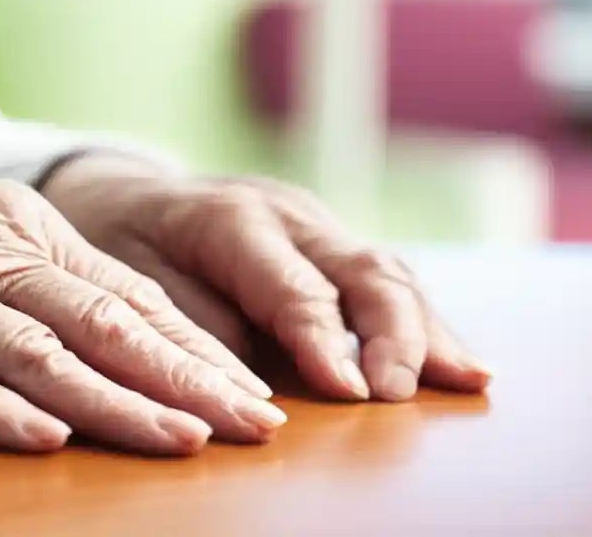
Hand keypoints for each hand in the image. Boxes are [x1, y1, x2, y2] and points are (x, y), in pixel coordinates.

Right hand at [0, 163, 283, 453]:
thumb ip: (38, 285)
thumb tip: (124, 340)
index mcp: (23, 227)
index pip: (130, 294)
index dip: (196, 348)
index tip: (253, 392)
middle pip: (106, 321)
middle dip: (187, 377)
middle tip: (254, 422)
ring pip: (41, 348)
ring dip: (115, 402)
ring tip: (179, 440)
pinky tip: (44, 441)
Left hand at [42, 155, 490, 401]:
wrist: (126, 198)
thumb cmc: (123, 246)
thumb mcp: (135, 282)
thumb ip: (198, 328)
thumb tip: (258, 382)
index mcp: (234, 220)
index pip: (294, 286)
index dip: (325, 341)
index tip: (352, 394)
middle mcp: (290, 215)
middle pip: (363, 270)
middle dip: (393, 334)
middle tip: (402, 393)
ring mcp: (319, 226)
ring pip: (390, 272)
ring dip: (427, 330)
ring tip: (467, 380)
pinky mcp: (333, 247)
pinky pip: (387, 282)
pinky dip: (423, 323)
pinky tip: (459, 362)